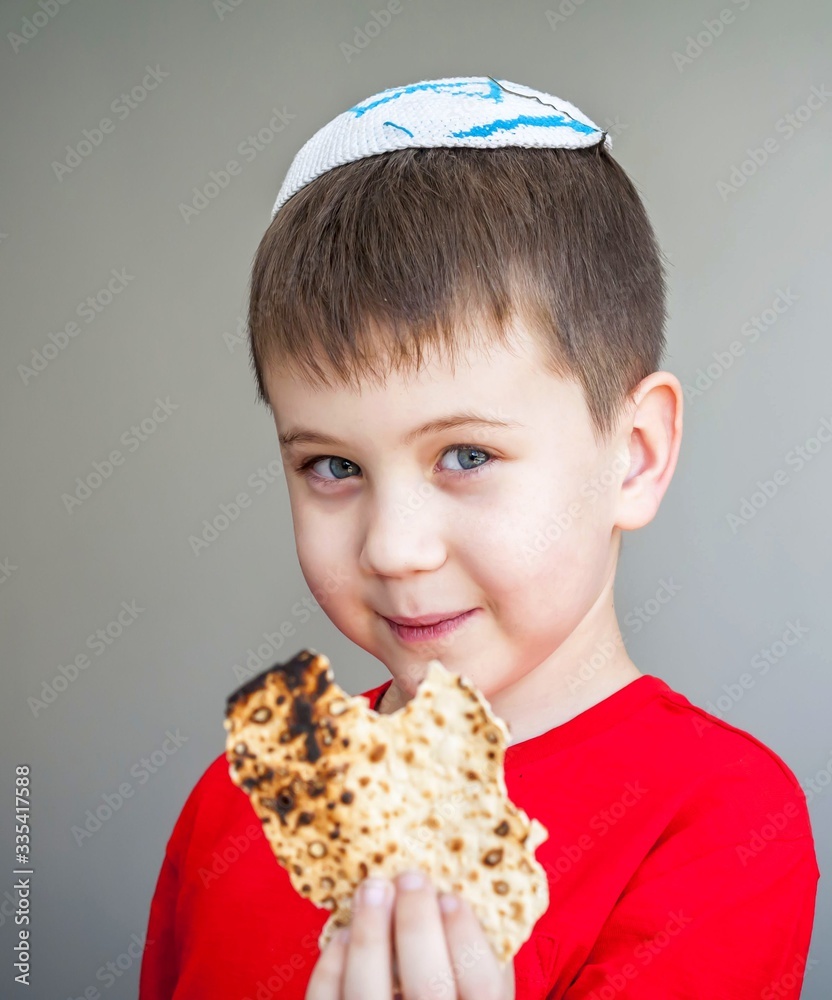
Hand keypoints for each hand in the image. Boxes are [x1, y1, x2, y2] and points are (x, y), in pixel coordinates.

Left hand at [305, 869, 514, 999]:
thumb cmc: (451, 995)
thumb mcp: (478, 984)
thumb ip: (482, 950)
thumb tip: (471, 885)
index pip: (482, 986)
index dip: (467, 938)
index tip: (451, 897)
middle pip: (427, 987)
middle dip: (416, 924)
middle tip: (409, 878)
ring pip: (368, 993)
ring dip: (370, 933)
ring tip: (373, 888)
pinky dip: (334, 964)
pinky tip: (345, 933)